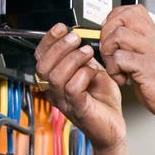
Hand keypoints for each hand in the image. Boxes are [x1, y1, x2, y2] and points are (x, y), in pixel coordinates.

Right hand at [34, 23, 126, 151]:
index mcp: (55, 80)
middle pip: (43, 66)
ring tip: (87, 52)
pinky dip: (83, 75)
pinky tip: (93, 72)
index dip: (49, 40)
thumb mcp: (92, 70)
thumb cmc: (103, 101)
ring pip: (55, 76)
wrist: (114, 127)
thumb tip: (78, 37)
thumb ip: (82, 57)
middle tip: (76, 39)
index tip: (61, 28)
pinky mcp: (78, 109)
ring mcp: (65, 101)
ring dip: (73, 59)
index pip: (41, 57)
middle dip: (60, 47)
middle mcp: (55, 91)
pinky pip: (72, 89)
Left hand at [100, 4, 154, 132]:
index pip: (131, 10)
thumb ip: (137, 49)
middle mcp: (154, 42)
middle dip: (107, 33)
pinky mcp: (147, 69)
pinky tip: (122, 79)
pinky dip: (114, 70)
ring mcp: (151, 54)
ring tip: (114, 67)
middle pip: (123, 17)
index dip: (114, 19)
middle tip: (109, 52)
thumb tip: (113, 43)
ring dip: (108, 52)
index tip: (110, 36)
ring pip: (118, 35)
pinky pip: (120, 58)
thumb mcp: (154, 61)